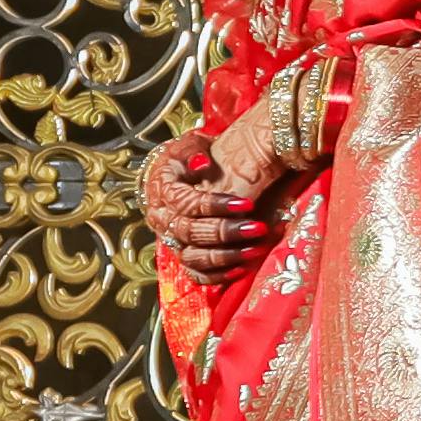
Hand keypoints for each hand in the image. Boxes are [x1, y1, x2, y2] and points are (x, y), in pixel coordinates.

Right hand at [144, 134, 277, 286]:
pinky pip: (196, 274)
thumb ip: (192, 150)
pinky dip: (218, 275)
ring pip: (193, 257)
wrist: (183, 176)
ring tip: (255, 249)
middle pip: (189, 232)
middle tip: (258, 228)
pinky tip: (242, 268)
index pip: (185, 203)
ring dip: (225, 256)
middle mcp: (162, 220)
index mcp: (162, 192)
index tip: (247, 204)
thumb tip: (200, 163)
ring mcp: (172, 241)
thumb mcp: (190, 145)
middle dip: (226, 231)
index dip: (215, 205)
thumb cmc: (191, 157)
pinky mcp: (184, 256)